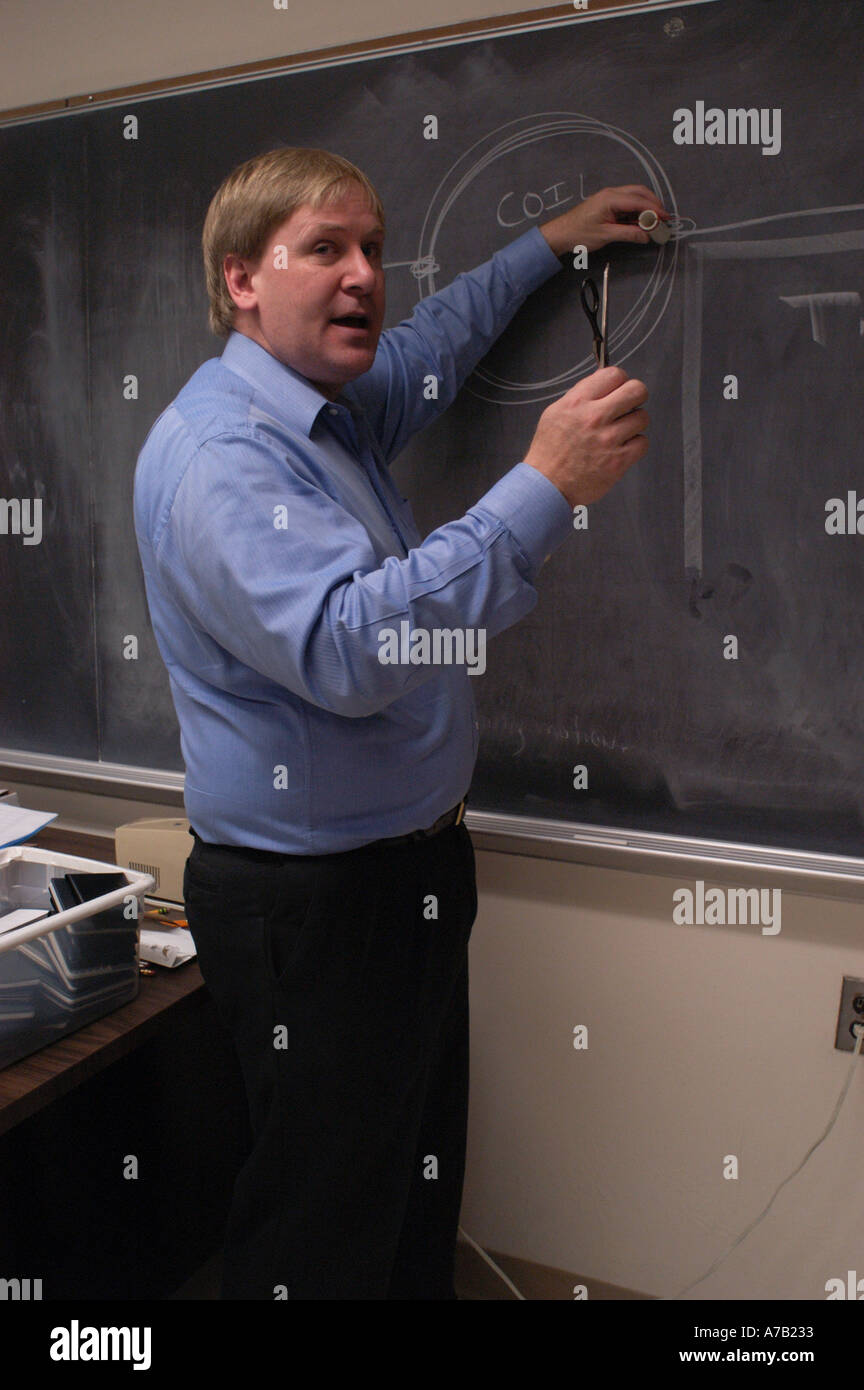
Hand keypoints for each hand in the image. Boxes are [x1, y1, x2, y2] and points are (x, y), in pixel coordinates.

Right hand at [523, 366, 647, 507]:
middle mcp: (594, 417)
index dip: (619, 381)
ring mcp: (609, 439)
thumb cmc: (550, 451)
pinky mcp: (619, 460)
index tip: (616, 391)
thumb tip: (605, 384)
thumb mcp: (555, 412)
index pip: (614, 374)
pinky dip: (635, 445)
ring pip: (642, 417)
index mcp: (578, 402)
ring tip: (619, 432)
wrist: (546, 486)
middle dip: (635, 397)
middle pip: (636, 390)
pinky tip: (621, 449)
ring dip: (634, 424)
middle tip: (627, 407)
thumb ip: (581, 395)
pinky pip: (643, 442)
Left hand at [539, 185, 668, 255]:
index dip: (654, 209)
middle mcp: (611, 193)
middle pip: (639, 192)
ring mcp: (609, 196)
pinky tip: (641, 220)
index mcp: (610, 199)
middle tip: (663, 218)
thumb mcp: (606, 236)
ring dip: (646, 206)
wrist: (561, 233)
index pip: (638, 200)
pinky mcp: (607, 202)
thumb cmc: (579, 234)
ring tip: (654, 220)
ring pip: (634, 195)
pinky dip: (637, 209)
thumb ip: (628, 234)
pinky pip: (627, 201)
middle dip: (653, 204)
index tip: (665, 219)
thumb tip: (647, 236)